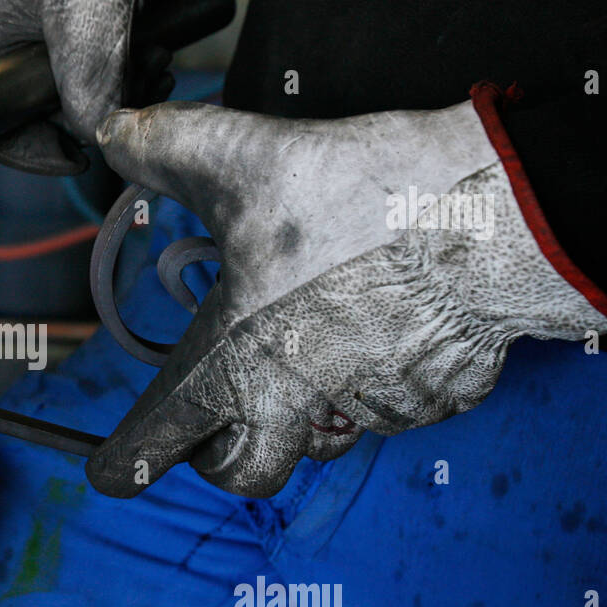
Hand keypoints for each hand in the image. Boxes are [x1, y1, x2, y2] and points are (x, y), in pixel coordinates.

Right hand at [0, 0, 215, 174]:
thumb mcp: (87, 7)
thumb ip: (88, 77)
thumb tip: (95, 134)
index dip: (25, 149)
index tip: (75, 154)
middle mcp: (14, 54)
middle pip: (42, 123)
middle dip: (90, 116)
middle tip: (129, 89)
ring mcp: (56, 54)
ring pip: (85, 110)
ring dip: (125, 97)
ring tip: (152, 59)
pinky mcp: (94, 51)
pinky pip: (113, 92)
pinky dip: (139, 83)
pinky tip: (158, 55)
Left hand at [84, 99, 606, 497]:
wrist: (495, 216)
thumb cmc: (366, 200)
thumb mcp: (246, 160)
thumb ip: (167, 151)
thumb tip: (114, 132)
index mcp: (236, 364)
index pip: (155, 446)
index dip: (122, 464)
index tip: (111, 474)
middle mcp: (296, 406)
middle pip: (239, 472)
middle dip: (221, 452)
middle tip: (221, 407)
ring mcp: (370, 413)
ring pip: (315, 445)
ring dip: (299, 414)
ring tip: (309, 344)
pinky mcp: (430, 402)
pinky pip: (385, 413)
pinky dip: (369, 385)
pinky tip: (379, 326)